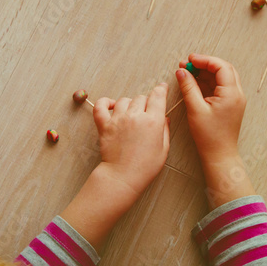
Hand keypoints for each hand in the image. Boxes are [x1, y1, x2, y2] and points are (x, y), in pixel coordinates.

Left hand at [93, 84, 169, 201]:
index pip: (158, 96)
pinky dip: (105, 102)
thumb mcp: (164, 149)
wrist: (123, 177)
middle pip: (141, 97)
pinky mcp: (105, 125)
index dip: (161, 89)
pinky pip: (101, 106)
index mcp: (153, 121)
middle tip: (145, 114)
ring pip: (124, 100)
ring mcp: (119, 119)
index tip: (162, 88)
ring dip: (129, 104)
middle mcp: (136, 116)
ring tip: (130, 115)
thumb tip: (165, 118)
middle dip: (145, 103)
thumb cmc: (145, 167)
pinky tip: (111, 106)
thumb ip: (165, 130)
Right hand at [176, 54, 245, 162]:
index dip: (204, 60)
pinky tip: (193, 82)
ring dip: (205, 72)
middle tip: (187, 63)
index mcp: (231, 94)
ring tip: (187, 72)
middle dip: (204, 64)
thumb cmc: (209, 136)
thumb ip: (188, 87)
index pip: (221, 66)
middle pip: (222, 69)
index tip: (189, 59)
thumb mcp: (195, 109)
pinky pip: (219, 86)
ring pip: (221, 77)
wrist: (219, 155)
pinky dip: (207, 82)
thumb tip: (181, 71)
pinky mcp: (229, 104)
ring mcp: (234, 99)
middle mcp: (237, 94)